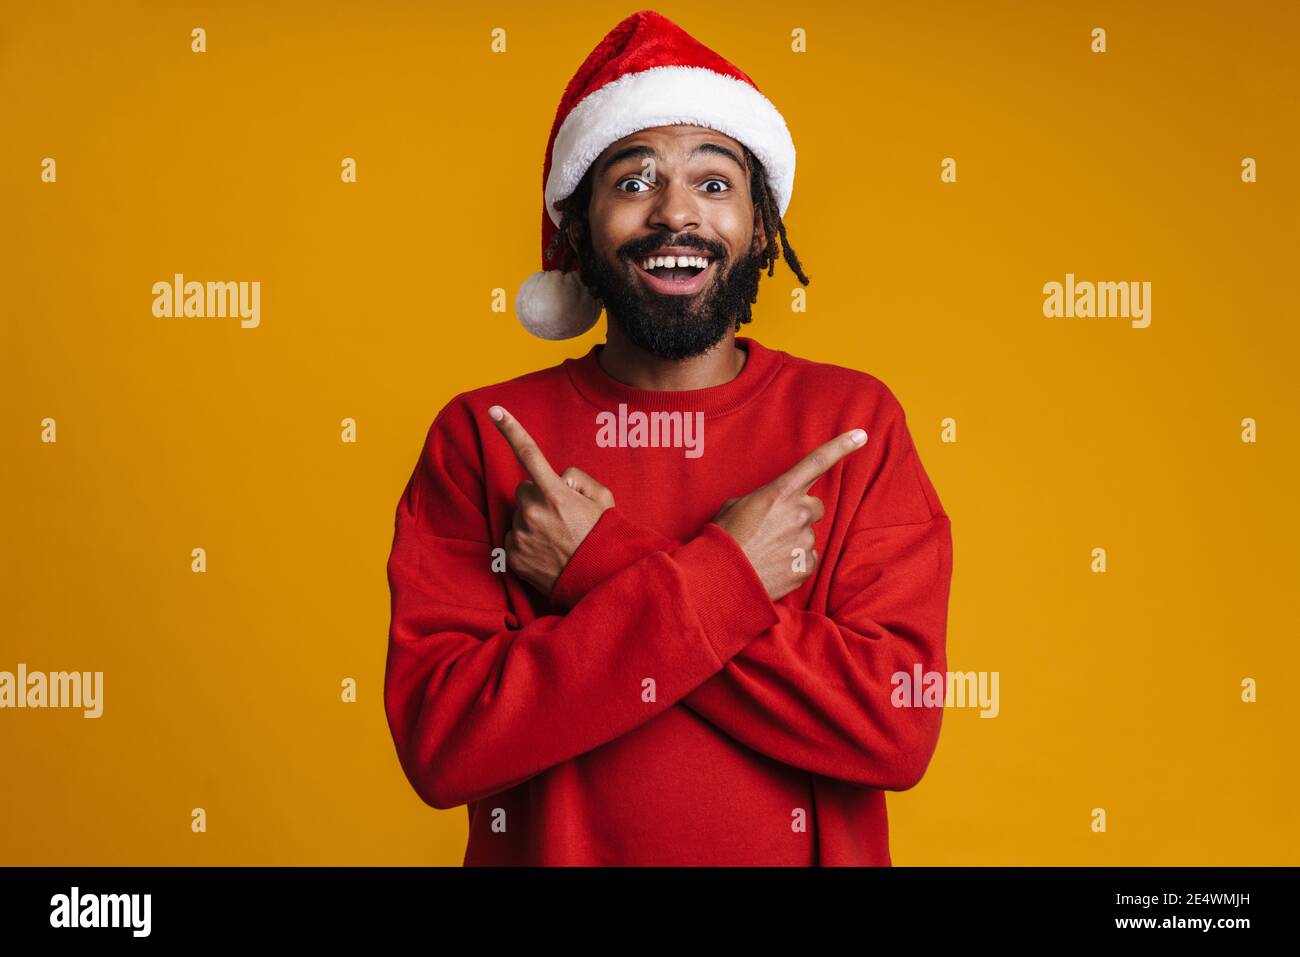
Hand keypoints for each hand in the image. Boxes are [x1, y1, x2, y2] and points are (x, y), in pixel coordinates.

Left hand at [488, 405, 614, 596]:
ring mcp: (521, 536)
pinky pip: (512, 539)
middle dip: (538, 497)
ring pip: (518, 515)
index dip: (510, 429)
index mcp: (556, 494)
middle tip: (562, 517)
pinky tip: (546, 553)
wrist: (600, 579)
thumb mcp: (603, 499)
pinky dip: (526, 543)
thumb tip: (557, 479)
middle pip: (524, 490)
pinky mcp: (513, 557)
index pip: (529, 454)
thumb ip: (578, 478)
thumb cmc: (603, 536)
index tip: (494, 410)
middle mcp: (533, 513)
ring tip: (557, 539)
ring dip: (532, 521)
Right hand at [711, 429, 867, 600]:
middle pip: (815, 507)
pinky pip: (808, 559)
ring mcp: (805, 540)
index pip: (817, 463)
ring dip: (794, 540)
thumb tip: (771, 505)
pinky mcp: (806, 566)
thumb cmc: (723, 538)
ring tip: (767, 551)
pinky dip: (795, 562)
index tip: (861, 436)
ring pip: (809, 535)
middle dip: (800, 514)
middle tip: (775, 528)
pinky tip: (774, 565)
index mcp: (780, 492)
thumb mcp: (736, 505)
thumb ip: (763, 498)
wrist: (720, 576)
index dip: (841, 447)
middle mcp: (799, 513)